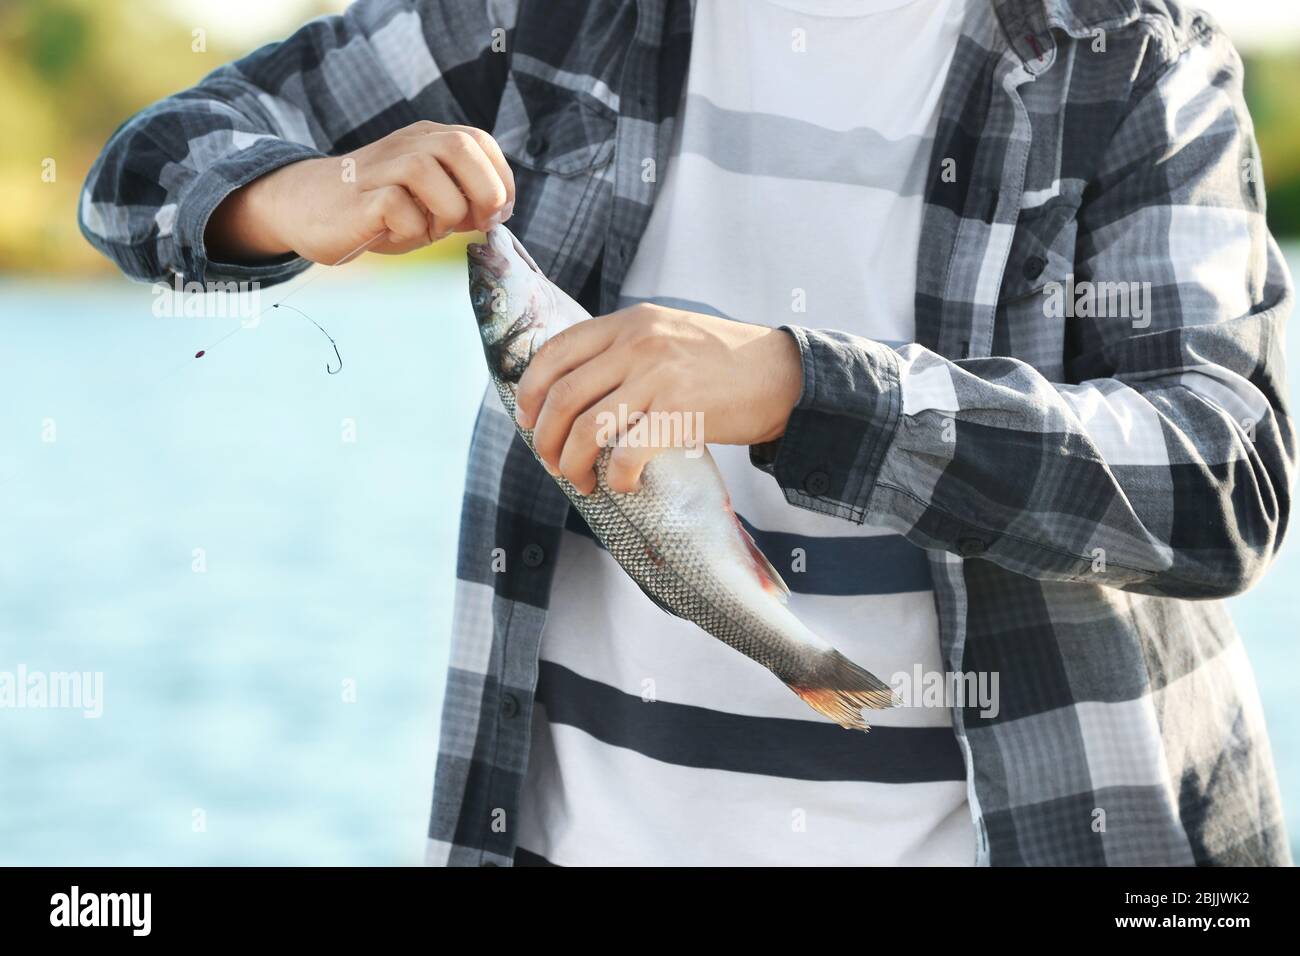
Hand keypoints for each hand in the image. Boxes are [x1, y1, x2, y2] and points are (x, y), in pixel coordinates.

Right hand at [206, 121, 514, 263]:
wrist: (308, 207)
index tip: (498, 214)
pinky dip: (409, 228)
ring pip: (428, 171)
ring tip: (433, 229)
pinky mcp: (360, 198)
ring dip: (445, 210)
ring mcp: (382, 167)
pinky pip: (396, 206)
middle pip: (461, 146)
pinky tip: (398, 234)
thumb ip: (463, 200)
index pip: (480, 142)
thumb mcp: (428, 200)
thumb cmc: (378, 209)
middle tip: (478, 223)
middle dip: (483, 190)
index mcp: (429, 140)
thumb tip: (500, 212)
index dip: (500, 179)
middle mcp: (408, 145)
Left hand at [515, 304, 802, 494]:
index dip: (530, 389)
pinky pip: (627, 453)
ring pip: (587, 428)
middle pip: (564, 396)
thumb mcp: (668, 333)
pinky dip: (615, 477)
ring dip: (573, 463)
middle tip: (550, 461)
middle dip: (545, 437)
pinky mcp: (680, 414)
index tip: (525, 416)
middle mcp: (638, 345)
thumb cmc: (724, 361)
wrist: (782, 374)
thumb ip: (626, 348)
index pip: (557, 351)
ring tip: (580, 481)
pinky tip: (622, 485)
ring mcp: (658, 379)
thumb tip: (579, 386)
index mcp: (630, 324)